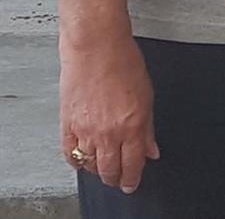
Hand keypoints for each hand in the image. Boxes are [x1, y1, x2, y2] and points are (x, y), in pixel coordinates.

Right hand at [59, 32, 157, 194]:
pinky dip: (76, 161)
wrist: (96, 47)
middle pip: (110, 170)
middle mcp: (108, 132)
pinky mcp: (67, 125)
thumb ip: (148, 128)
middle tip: (119, 181)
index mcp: (132, 125)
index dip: (133, 178)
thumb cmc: (124, 63)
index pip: (133, 164)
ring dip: (97, 171)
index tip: (133, 184)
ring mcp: (85, 130)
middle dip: (116, 179)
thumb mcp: (147, 96)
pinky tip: (83, 161)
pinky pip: (69, 154)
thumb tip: (152, 150)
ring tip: (103, 170)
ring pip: (89, 165)